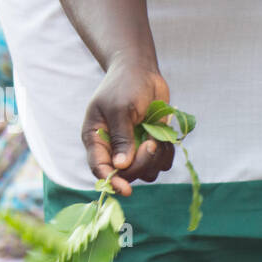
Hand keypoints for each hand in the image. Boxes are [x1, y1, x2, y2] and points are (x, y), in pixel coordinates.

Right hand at [82, 59, 172, 196]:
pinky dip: (166, 153)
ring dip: (156, 158)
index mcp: (95, 138)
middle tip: (151, 144)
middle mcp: (112, 148)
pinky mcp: (150, 146)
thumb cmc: (124, 86)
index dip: (111, 181)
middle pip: (125, 174)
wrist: (141, 72)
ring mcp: (132, 149)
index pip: (99, 167)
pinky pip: (161, 163)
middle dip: (141, 163)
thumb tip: (120, 166)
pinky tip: (163, 136)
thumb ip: (121, 138)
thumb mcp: (120, 109)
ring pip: (146, 172)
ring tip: (156, 137)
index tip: (126, 190)